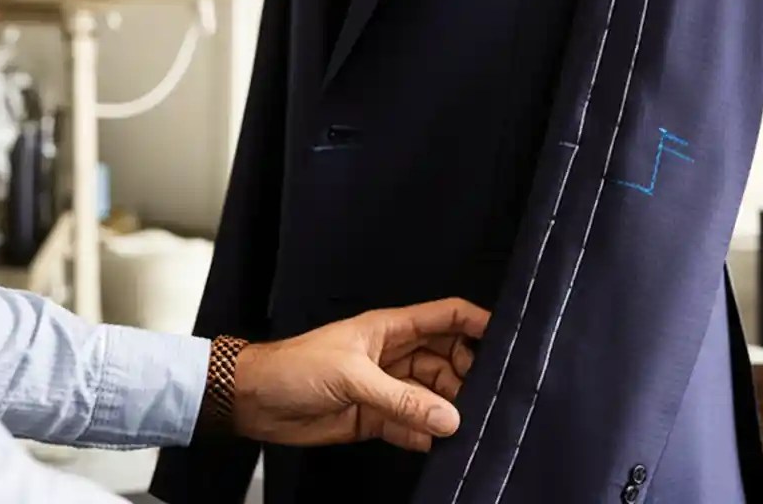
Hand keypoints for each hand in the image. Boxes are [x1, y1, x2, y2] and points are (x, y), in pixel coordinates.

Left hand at [231, 298, 488, 451]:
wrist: (254, 400)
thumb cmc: (295, 368)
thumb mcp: (353, 378)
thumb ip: (402, 401)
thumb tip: (450, 419)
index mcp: (390, 329)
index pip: (446, 317)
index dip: (477, 323)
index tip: (508, 340)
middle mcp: (394, 356)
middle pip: (448, 359)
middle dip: (470, 375)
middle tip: (490, 396)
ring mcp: (386, 387)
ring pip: (433, 396)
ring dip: (449, 410)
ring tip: (470, 426)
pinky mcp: (375, 417)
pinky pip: (412, 426)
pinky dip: (426, 435)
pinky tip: (439, 445)